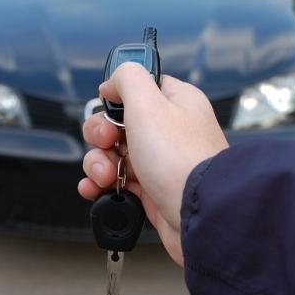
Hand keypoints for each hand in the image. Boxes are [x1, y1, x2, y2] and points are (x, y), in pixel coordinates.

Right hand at [78, 63, 228, 265]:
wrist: (198, 215)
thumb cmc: (179, 158)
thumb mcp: (148, 102)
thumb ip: (127, 78)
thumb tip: (111, 83)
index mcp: (175, 102)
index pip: (139, 87)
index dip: (116, 96)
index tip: (108, 108)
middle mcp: (168, 129)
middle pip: (118, 122)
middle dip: (101, 134)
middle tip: (107, 143)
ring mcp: (159, 160)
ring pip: (114, 153)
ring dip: (98, 162)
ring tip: (105, 176)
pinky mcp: (152, 189)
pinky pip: (117, 181)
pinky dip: (101, 185)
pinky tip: (95, 189)